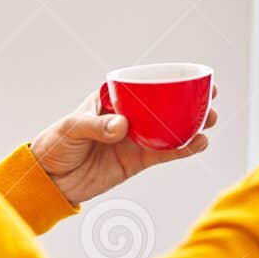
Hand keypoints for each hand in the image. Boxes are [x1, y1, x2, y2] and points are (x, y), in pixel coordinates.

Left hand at [31, 85, 218, 205]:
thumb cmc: (54, 145)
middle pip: (164, 106)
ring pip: (170, 129)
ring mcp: (135, 139)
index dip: (170, 80)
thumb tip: (123, 127)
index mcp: (113, 99)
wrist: (48, 181)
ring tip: (210, 121)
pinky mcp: (137, 162)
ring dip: (192, 125)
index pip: (145, 85)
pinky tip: (199, 144)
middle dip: (189, 102)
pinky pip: (165, 154)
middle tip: (209, 100)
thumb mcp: (71, 128)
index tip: (193, 76)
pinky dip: (182, 149)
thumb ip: (96, 125)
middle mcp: (128, 117)